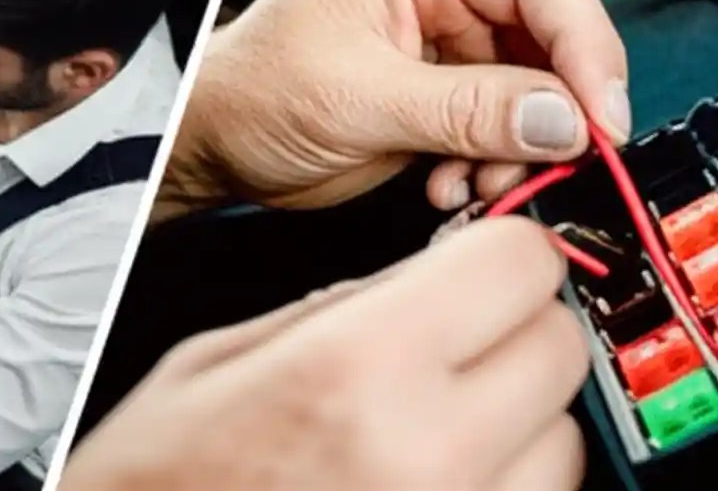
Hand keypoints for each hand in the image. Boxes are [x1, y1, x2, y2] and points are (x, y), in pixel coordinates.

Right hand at [60, 217, 589, 490]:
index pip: (519, 266)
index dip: (501, 249)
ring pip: (563, 439)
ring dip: (520, 414)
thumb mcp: (219, 356)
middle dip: (513, 324)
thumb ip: (341, 306)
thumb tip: (429, 276)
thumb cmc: (154, 480)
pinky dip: (503, 478)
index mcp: (356, 369)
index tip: (482, 257)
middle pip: (557, 347)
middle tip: (455, 332)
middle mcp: (427, 455)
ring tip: (438, 414)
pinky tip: (435, 470)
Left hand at [159, 0, 628, 218]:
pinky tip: (449, 187)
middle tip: (553, 165)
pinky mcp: (443, 95)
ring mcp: (446, 45)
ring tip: (475, 185)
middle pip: (549, 38)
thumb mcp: (358, 99)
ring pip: (533, 92)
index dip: (584, 48)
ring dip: (519, 150)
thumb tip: (563, 120)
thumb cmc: (253, 91)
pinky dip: (491, 165)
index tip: (599, 119)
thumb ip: (465, 110)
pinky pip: (502, 128)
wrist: (214, 142)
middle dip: (555, 110)